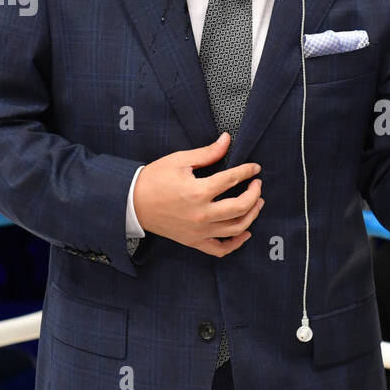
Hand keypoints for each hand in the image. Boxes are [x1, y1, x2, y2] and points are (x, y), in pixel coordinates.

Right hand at [133, 133, 263, 256]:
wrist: (132, 203)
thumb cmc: (154, 179)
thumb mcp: (179, 161)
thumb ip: (207, 153)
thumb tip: (227, 140)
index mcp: (198, 191)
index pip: (232, 179)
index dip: (247, 171)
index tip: (255, 168)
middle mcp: (201, 214)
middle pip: (241, 207)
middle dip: (255, 194)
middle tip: (257, 185)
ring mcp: (198, 231)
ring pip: (236, 229)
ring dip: (252, 216)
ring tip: (257, 203)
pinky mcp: (193, 241)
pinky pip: (220, 249)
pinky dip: (236, 244)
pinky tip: (245, 232)